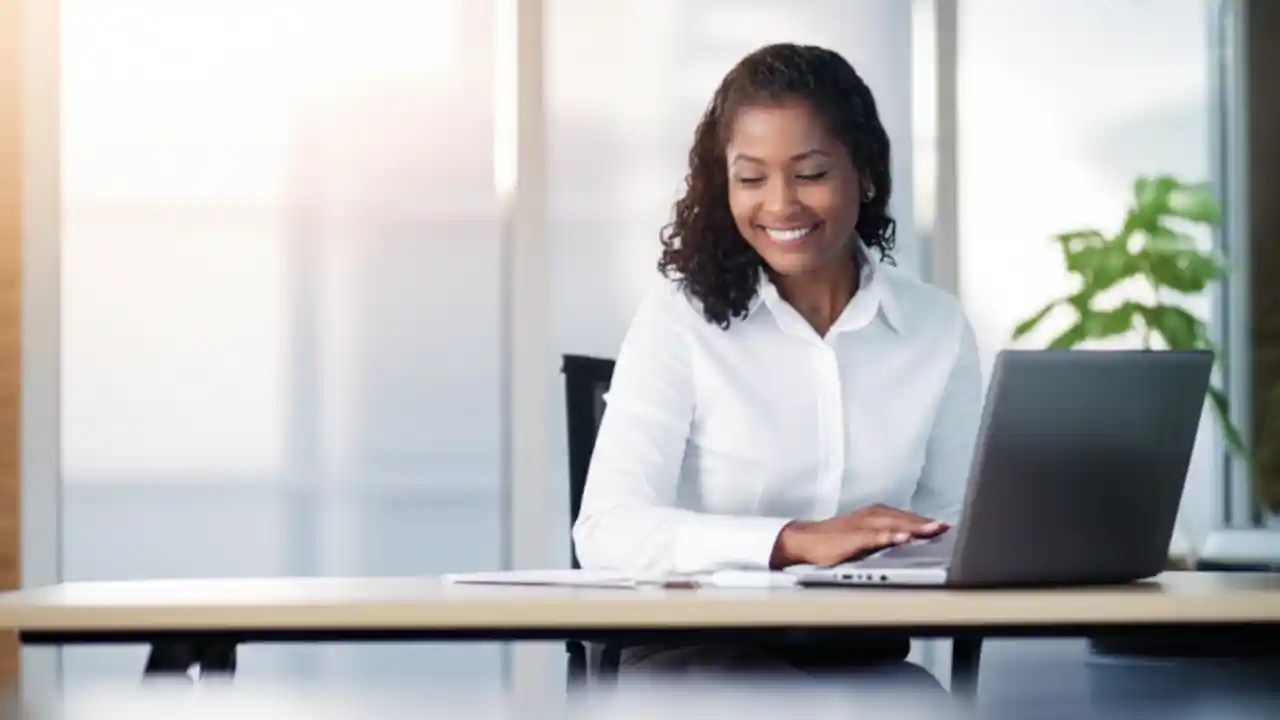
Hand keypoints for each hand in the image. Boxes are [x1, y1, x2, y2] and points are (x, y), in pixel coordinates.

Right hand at [769, 504, 948, 568]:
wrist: (805, 540)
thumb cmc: (836, 539)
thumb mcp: (865, 534)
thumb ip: (885, 534)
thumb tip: (911, 540)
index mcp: (875, 514)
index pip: (906, 517)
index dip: (925, 521)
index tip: (946, 527)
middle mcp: (870, 515)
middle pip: (903, 518)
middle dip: (924, 523)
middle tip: (945, 527)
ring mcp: (861, 525)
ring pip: (891, 523)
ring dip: (912, 526)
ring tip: (931, 530)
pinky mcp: (851, 537)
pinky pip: (872, 535)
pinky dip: (888, 536)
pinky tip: (901, 539)